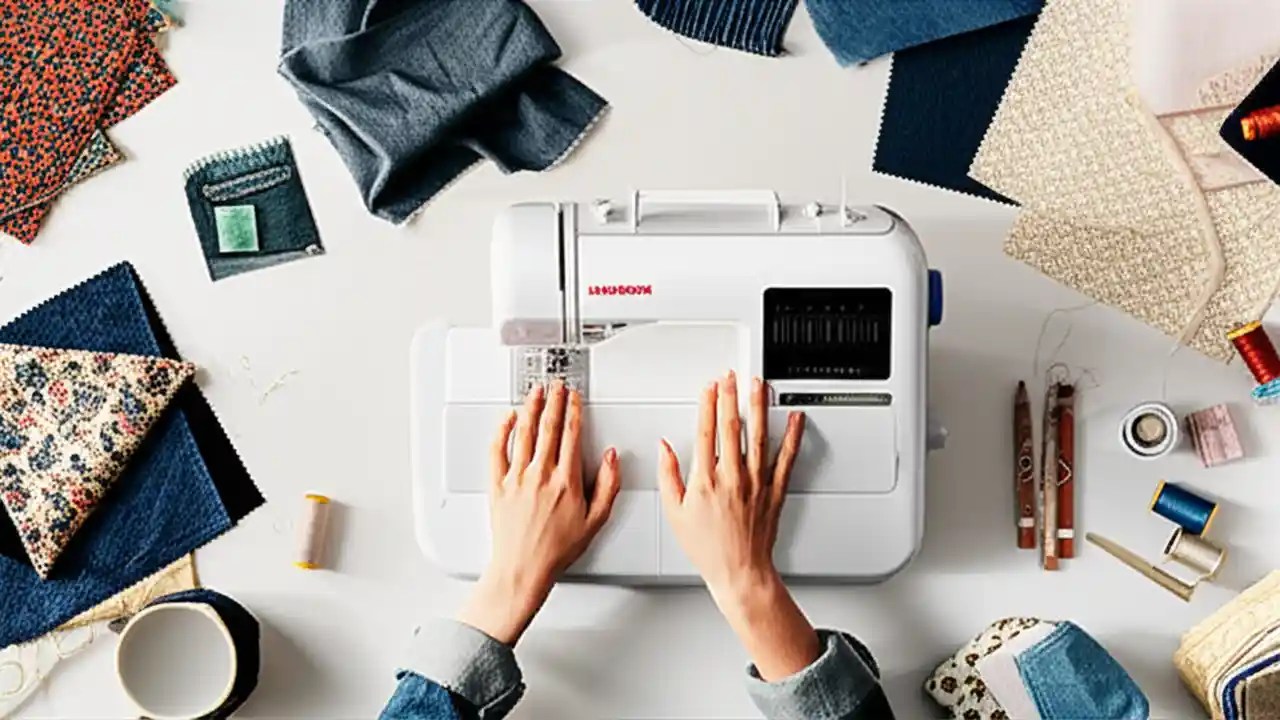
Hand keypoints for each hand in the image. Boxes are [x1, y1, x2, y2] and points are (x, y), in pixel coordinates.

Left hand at [456, 381, 621, 645]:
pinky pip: (497, 450)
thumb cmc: (557, 550)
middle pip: (548, 427)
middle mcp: (541, 475)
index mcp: (567, 481)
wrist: (523, 568)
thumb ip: (608, 485)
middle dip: (554, 401)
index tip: (575, 398)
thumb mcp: (596, 520)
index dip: (574, 411)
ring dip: (531, 407)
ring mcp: (517, 478)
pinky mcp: (498, 485)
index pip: (571, 435)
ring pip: (524, 432)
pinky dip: (503, 430)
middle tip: (556, 386)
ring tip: (535, 392)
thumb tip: (611, 458)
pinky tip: (508, 418)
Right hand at [658, 371, 818, 680]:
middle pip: (730, 427)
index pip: (705, 432)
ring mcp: (756, 483)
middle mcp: (732, 478)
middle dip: (730, 396)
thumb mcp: (675, 513)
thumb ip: (669, 476)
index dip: (707, 405)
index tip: (709, 387)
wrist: (739, 572)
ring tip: (758, 385)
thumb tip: (665, 448)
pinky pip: (786, 459)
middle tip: (731, 375)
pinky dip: (792, 436)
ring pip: (758, 436)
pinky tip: (794, 419)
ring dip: (757, 407)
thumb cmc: (708, 548)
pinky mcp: (774, 491)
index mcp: (706, 481)